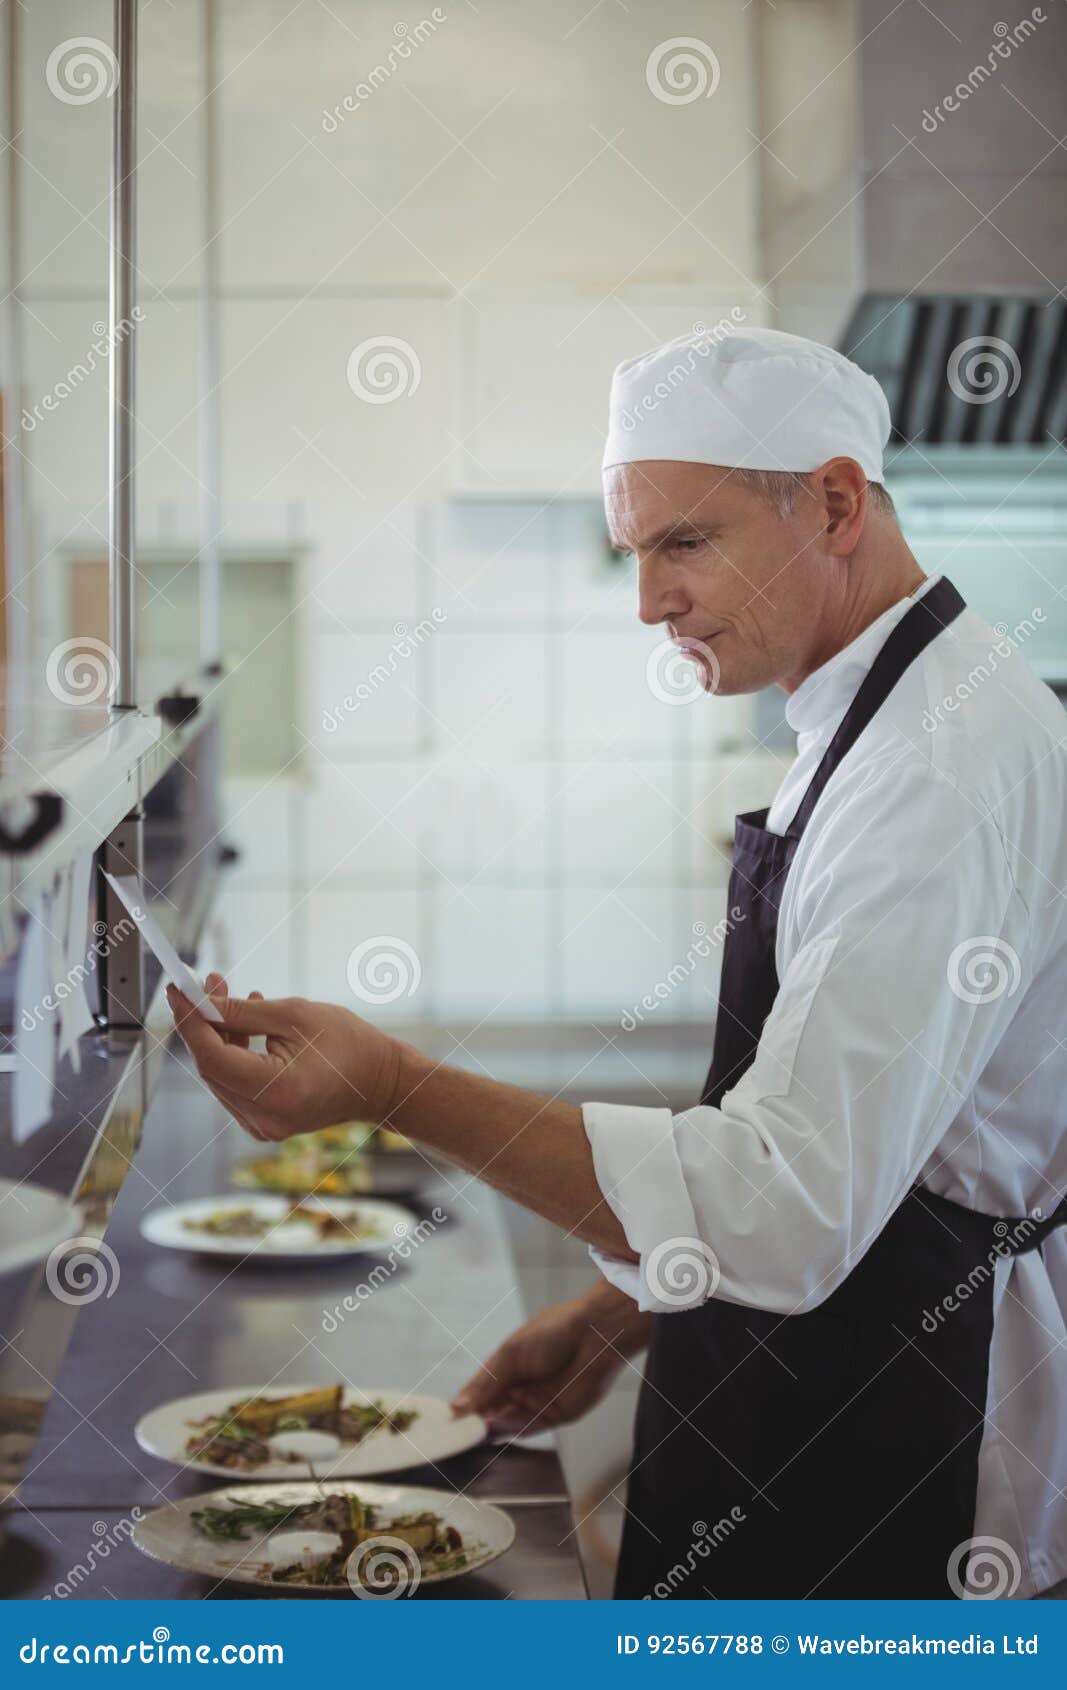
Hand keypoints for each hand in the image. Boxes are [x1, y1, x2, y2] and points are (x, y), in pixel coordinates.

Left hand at [167, 973, 403, 1141]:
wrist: (381, 1081)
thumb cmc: (347, 1043)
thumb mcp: (293, 1015)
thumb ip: (239, 1012)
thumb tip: (199, 1001)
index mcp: (274, 1091)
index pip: (211, 1057)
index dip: (190, 1021)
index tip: (178, 990)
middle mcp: (264, 1117)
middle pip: (211, 1068)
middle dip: (203, 1024)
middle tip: (206, 984)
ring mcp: (264, 1125)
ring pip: (220, 1076)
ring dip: (218, 1036)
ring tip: (230, 995)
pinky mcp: (266, 1122)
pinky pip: (236, 1085)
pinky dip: (235, 1055)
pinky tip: (246, 1025)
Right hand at [452, 1283, 651, 1434]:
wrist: (595, 1333)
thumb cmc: (553, 1331)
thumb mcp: (510, 1354)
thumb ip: (485, 1384)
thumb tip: (457, 1406)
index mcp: (507, 1371)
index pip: (479, 1395)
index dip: (464, 1408)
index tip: (446, 1421)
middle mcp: (520, 1390)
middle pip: (492, 1414)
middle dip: (474, 1425)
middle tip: (455, 1433)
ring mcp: (537, 1404)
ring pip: (508, 1425)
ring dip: (490, 1430)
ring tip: (471, 1431)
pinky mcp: (556, 1416)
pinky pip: (530, 1427)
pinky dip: (512, 1429)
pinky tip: (497, 1426)